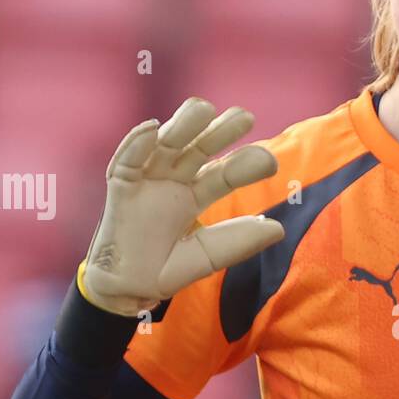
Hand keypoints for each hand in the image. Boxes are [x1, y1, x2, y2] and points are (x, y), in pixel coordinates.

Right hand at [80, 97, 285, 315]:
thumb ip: (238, 242)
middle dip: (219, 132)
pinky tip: (152, 128)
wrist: (129, 289)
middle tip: (245, 117)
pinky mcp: (121, 187)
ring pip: (166, 145)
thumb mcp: (208, 256)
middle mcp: (174, 180)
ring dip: (182, 126)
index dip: (245, 164)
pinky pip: (127, 161)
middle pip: (198, 148)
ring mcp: (147, 180)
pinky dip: (137, 143)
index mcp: (197, 193)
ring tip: (203, 109)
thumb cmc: (167, 270)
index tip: (271, 161)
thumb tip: (278, 228)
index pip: (224, 172)